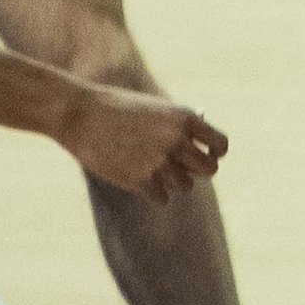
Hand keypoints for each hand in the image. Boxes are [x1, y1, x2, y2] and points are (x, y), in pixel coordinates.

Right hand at [57, 79, 227, 199]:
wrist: (83, 115)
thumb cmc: (120, 108)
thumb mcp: (157, 109)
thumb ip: (179, 126)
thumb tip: (200, 143)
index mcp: (186, 118)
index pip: (220, 144)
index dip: (216, 152)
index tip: (208, 154)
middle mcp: (177, 141)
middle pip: (209, 170)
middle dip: (201, 171)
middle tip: (188, 169)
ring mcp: (159, 162)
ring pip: (185, 186)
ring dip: (175, 181)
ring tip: (158, 170)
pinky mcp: (139, 180)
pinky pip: (162, 197)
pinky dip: (156, 192)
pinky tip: (144, 181)